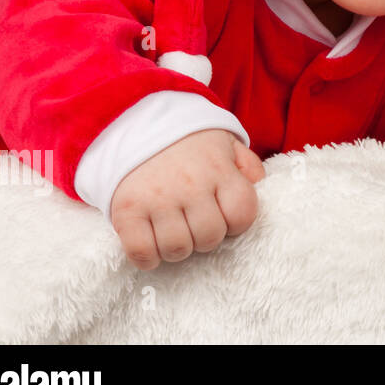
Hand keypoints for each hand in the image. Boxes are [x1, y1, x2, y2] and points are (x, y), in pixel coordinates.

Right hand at [109, 128, 264, 270]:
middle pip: (210, 237)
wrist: (137, 126)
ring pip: (178, 248)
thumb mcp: (226, 144)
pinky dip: (148, 258)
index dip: (238, 223)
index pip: (242, 214)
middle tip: (196, 224)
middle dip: (207, 237)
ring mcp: (156, 198)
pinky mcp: (126, 210)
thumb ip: (248, 166)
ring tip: (175, 232)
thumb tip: (258, 188)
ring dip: (179, 248)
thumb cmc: (188, 144)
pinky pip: (141, 252)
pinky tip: (152, 245)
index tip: (225, 217)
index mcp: (218, 169)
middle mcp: (189, 184)